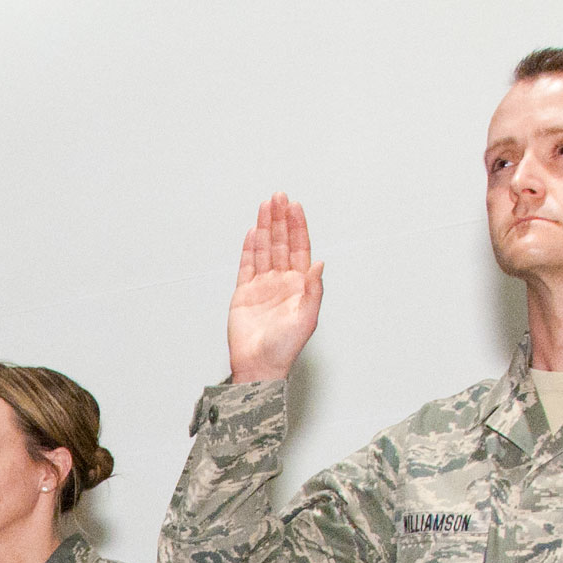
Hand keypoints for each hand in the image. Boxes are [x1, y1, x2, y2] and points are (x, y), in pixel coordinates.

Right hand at [228, 193, 325, 383]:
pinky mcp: (243, 294)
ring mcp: (262, 286)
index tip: (295, 207)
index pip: (298, 248)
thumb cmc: (285, 348)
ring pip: (263, 249)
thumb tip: (319, 263)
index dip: (297, 226)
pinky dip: (248, 248)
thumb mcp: (307, 318)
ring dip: (264, 227)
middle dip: (280, 219)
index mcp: (299, 285)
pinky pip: (246, 266)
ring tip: (265, 206)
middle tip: (279, 196)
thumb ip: (314, 289)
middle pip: (280, 243)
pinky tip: (251, 232)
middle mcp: (281, 281)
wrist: (259, 366)